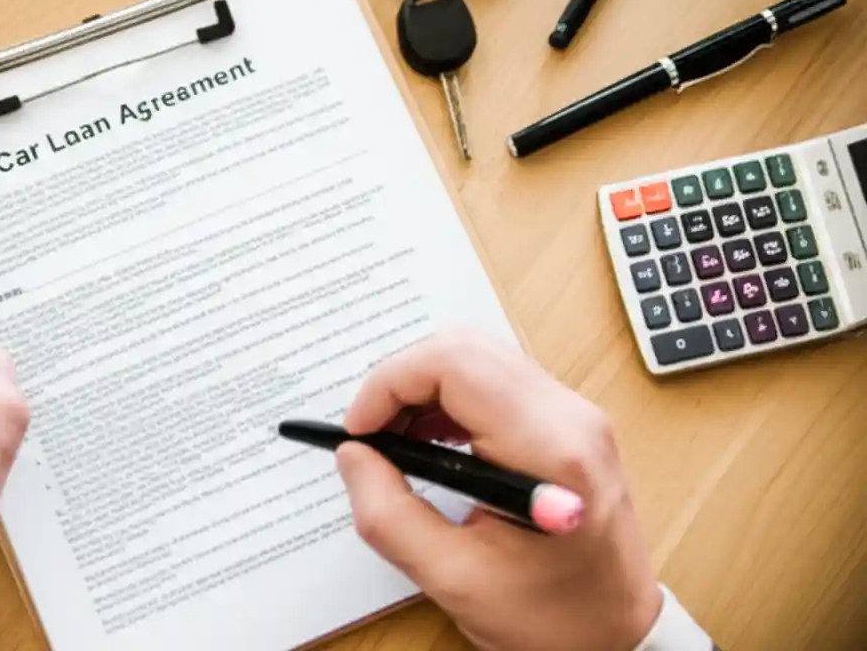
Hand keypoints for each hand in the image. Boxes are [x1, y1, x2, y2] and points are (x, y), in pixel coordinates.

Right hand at [336, 331, 660, 650]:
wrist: (617, 636)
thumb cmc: (552, 621)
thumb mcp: (452, 579)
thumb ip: (388, 513)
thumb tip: (353, 455)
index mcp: (547, 450)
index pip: (454, 363)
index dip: (391, 383)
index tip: (359, 430)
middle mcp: (570, 416)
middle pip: (465, 348)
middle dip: (403, 381)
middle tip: (372, 436)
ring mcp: (575, 414)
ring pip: (478, 357)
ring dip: (425, 389)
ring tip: (398, 444)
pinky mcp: (569, 423)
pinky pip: (497, 381)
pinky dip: (450, 400)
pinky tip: (432, 445)